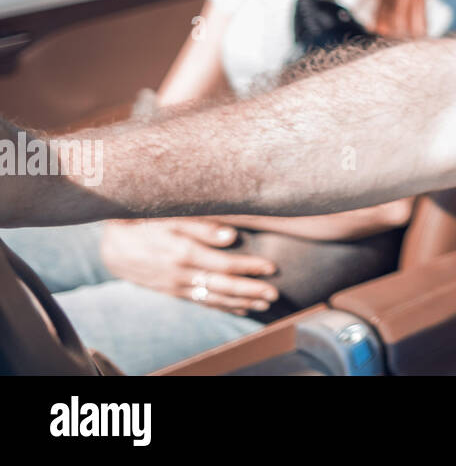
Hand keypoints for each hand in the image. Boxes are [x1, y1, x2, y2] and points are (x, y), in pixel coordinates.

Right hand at [100, 218, 279, 314]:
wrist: (112, 244)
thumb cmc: (146, 221)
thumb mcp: (171, 216)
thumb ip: (202, 226)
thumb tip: (231, 236)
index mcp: (185, 253)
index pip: (226, 265)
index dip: (250, 267)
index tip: (271, 268)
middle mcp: (182, 274)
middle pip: (224, 287)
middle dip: (251, 291)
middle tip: (274, 294)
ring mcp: (176, 286)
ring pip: (214, 298)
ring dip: (240, 302)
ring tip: (263, 305)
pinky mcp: (172, 291)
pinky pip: (201, 302)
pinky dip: (221, 306)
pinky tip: (238, 308)